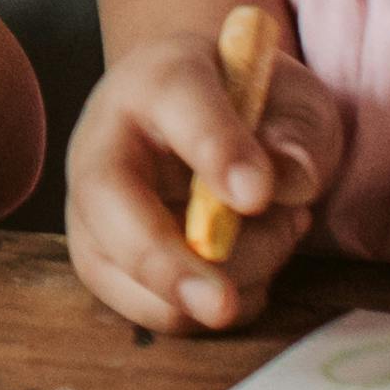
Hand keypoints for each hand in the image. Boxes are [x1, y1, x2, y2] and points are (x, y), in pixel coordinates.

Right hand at [62, 21, 344, 336]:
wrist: (207, 118)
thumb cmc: (253, 106)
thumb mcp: (294, 102)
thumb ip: (297, 135)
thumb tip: (289, 182)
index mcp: (157, 79)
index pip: (179, 104)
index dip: (216, 151)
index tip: (257, 196)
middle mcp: (105, 140)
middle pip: (108, 199)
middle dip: (165, 261)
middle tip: (221, 305)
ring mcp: (93, 209)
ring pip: (130, 271)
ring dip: (225, 281)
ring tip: (282, 231)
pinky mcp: (106, 265)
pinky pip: (156, 310)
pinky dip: (220, 305)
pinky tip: (256, 259)